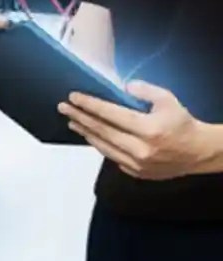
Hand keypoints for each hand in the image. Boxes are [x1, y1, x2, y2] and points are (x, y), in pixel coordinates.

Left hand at [59, 81, 213, 180]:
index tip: (73, 97)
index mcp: (149, 129)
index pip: (111, 115)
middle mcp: (140, 149)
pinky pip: (111, 156)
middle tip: (63, 108)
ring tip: (72, 121)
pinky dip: (99, 145)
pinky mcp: (136, 173)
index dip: (90, 105)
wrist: (197, 152)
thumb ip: (144, 90)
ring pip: (103, 146)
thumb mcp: (167, 99)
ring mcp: (137, 164)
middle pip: (102, 130)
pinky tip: (90, 135)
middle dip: (80, 117)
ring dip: (85, 132)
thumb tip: (122, 87)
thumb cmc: (181, 123)